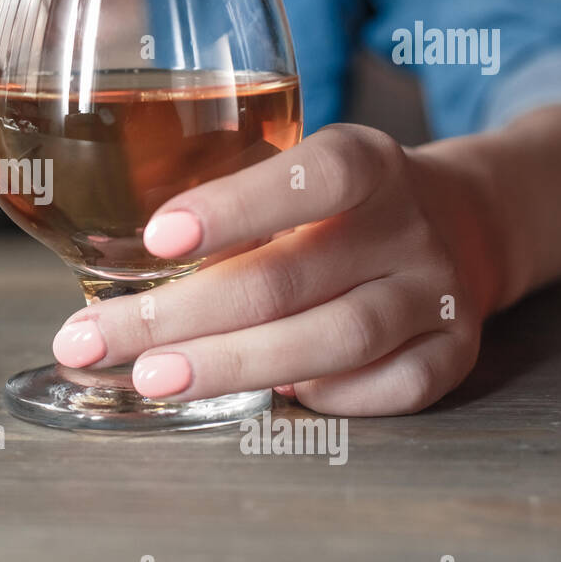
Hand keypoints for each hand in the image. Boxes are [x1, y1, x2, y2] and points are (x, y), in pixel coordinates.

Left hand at [50, 124, 493, 415]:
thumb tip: (113, 270)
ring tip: (151, 379)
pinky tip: (263, 399)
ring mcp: (438, 293)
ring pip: (334, 342)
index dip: (234, 209)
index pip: (311, 177)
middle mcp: (407, 226)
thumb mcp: (298, 173)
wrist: (464, 222)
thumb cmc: (342, 204)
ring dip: (231, 366)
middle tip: (96, 339)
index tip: (156, 239)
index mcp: (367, 162)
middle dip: (179, 317)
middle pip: (289, 279)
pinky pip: (385, 391)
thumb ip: (230, 209)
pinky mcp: (454, 354)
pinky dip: (318, 398)